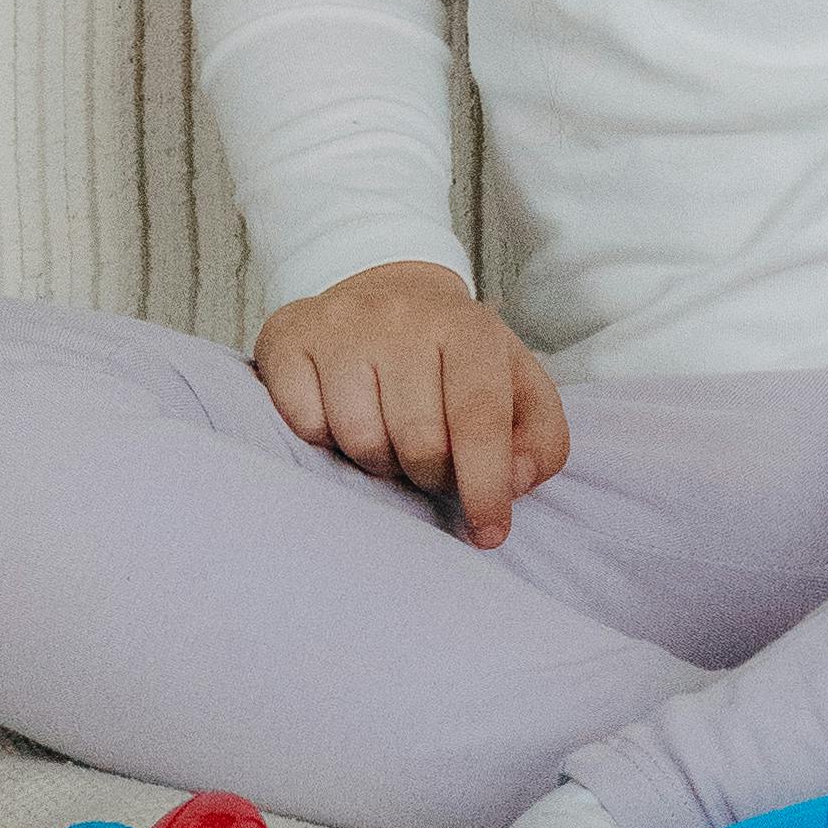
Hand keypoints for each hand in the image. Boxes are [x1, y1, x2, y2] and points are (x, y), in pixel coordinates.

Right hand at [253, 259, 570, 553]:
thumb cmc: (458, 359)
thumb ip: (539, 440)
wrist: (389, 293)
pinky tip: (341, 413)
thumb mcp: (517, 386)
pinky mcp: (288, 338)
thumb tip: (513, 484)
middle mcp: (402, 317)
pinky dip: (325, 439)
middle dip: (430, 474)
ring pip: (360, 441)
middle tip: (429, 461)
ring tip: (387, 432)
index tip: (490, 534)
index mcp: (468, 327)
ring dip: (378, 460)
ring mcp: (340, 325)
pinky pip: (306, 426)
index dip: (486, 486)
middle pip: (419, 443)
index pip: (479, 418)